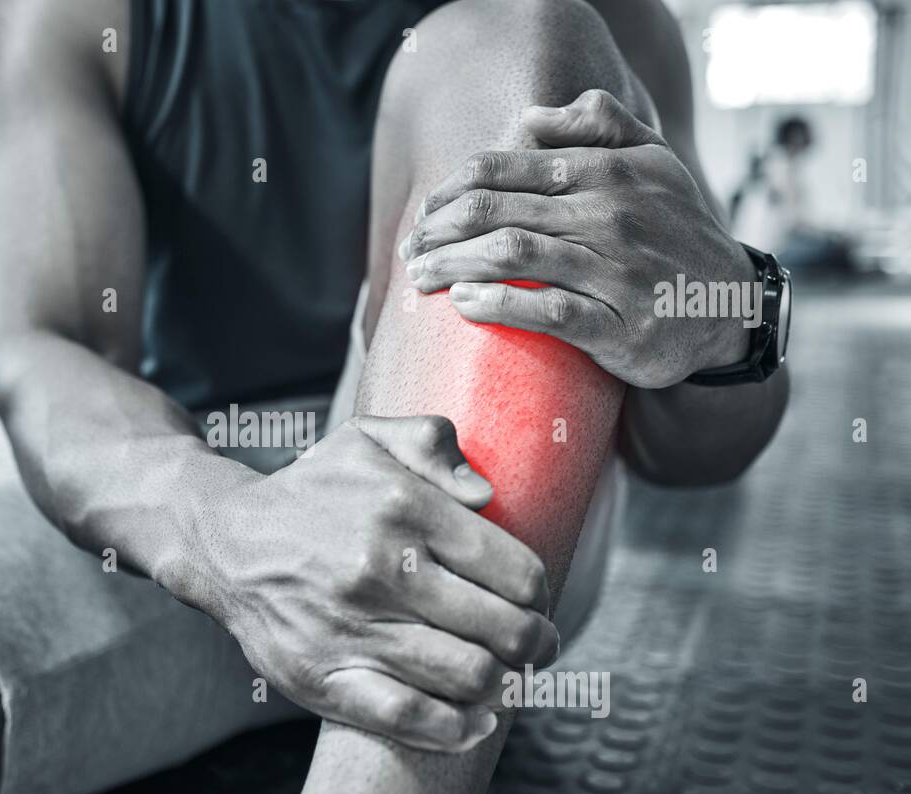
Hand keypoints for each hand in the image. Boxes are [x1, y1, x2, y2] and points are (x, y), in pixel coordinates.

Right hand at [196, 415, 556, 752]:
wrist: (224, 543)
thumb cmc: (311, 493)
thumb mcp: (366, 440)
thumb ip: (433, 444)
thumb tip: (488, 497)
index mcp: (403, 508)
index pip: (515, 571)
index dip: (540, 595)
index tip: (535, 602)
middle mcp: (380, 567)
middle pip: (503, 630)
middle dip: (536, 645)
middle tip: (537, 648)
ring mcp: (351, 627)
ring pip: (466, 676)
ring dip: (503, 685)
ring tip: (505, 678)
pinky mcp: (322, 676)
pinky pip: (408, 717)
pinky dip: (455, 729)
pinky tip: (474, 721)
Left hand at [398, 89, 754, 388]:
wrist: (731, 307)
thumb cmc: (676, 231)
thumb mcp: (653, 160)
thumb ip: (598, 123)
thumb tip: (531, 117)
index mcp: (607, 171)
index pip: (507, 167)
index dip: (452, 188)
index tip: (425, 211)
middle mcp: (609, 215)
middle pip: (498, 211)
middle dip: (439, 228)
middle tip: (410, 246)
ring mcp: (614, 271)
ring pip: (514, 256)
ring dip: (453, 265)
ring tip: (419, 274)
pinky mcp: (618, 327)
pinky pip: (547, 312)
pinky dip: (499, 306)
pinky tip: (463, 305)